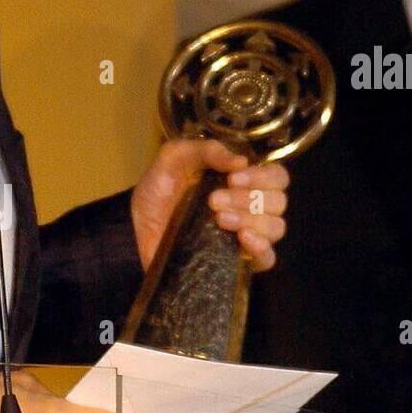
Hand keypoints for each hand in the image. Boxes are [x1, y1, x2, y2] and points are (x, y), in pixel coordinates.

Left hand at [130, 137, 288, 272]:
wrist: (133, 227)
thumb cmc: (157, 191)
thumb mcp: (174, 158)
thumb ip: (204, 150)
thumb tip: (240, 160)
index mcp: (242, 181)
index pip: (276, 177)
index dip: (263, 176)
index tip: (233, 178)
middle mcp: (250, 208)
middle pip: (278, 202)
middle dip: (249, 198)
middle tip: (214, 200)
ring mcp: (244, 236)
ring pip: (276, 228)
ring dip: (253, 220)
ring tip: (219, 218)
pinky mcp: (235, 262)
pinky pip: (267, 259)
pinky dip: (262, 249)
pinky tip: (243, 240)